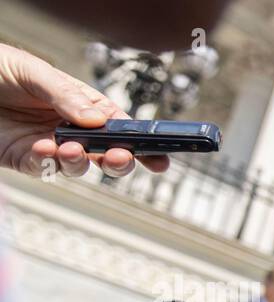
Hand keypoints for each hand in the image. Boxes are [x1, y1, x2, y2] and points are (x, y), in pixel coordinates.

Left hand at [0, 43, 167, 177]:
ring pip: (79, 166)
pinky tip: (45, 149)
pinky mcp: (24, 159)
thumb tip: (96, 118)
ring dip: (82, 161)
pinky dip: (48, 162)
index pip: (117, 124)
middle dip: (120, 159)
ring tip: (73, 149)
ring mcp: (48, 145)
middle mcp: (68, 127)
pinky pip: (44, 167)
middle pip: (106, 152)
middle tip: (123, 157)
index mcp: (78, 103)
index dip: (140, 141)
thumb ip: (66, 95)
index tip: (157, 153)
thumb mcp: (32, 70)